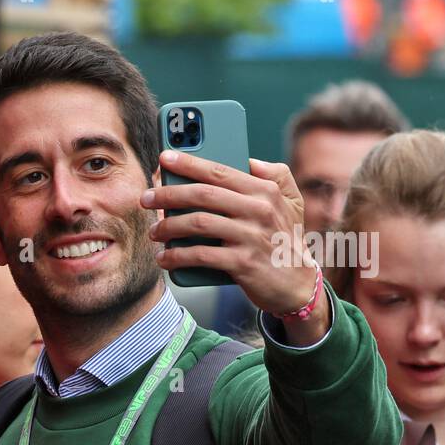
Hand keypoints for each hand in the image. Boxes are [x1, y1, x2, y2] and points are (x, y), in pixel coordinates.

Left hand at [141, 151, 327, 341]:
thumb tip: (251, 159)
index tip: (163, 158)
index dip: (189, 163)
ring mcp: (251, 236)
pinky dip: (177, 256)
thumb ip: (277, 175)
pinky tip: (164, 258)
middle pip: (202, 195)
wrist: (298, 286)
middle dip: (168, 194)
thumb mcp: (292, 203)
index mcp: (265, 191)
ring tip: (154, 231)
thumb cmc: (285, 240)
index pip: (220, 171)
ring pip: (198, 224)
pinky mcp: (243, 263)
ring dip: (168, 227)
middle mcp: (259, 210)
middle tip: (145, 198)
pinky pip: (200, 255)